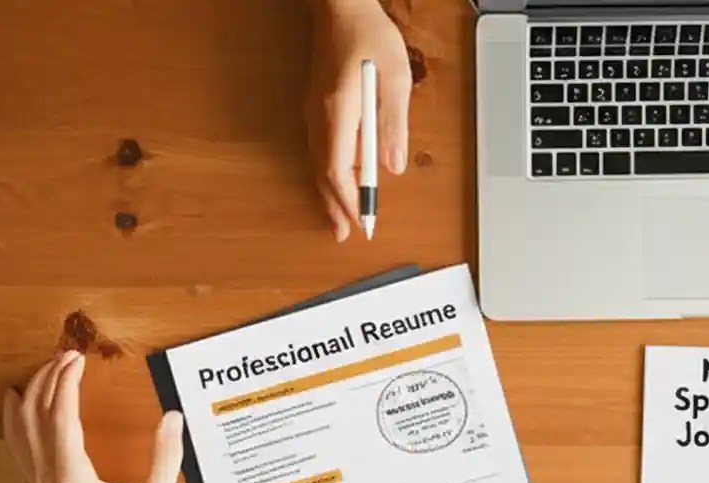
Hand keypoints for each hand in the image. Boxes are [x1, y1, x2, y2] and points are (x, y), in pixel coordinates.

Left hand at [2, 351, 184, 482]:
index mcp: (74, 478)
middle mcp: (46, 479)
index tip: (78, 359)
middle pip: (34, 416)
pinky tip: (18, 403)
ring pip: (19, 429)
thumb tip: (173, 417)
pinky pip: (17, 446)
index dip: (66, 383)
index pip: (61, 417)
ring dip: (30, 394)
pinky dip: (16, 418)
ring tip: (45, 368)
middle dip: (47, 379)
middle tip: (67, 355)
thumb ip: (167, 457)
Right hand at [307, 0, 413, 240]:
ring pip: (317, 162)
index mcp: (339, 110)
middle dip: (335, 205)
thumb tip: (393, 165)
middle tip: (345, 234)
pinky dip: (326, 172)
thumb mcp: (396, 78)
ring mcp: (313, 110)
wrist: (339, 6)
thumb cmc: (369, 35)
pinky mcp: (315, 106)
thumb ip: (394, 124)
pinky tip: (334, 182)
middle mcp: (318, 115)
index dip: (349, 198)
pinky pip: (318, 148)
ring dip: (329, 192)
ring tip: (338, 218)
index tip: (361, 220)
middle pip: (323, 171)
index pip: (338, 167)